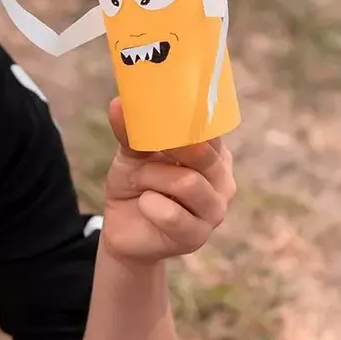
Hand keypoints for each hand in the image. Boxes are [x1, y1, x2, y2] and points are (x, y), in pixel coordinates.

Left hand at [100, 98, 236, 264]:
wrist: (123, 229)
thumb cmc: (136, 185)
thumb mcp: (131, 155)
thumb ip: (131, 132)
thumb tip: (118, 103)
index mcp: (213, 153)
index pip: (213, 128)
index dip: (191, 117)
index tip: (169, 104)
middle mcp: (222, 180)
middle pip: (203, 154)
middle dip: (165, 150)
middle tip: (144, 152)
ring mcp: (214, 210)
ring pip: (186, 182)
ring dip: (151, 179)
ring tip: (139, 184)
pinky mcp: (197, 236)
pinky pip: (173, 215)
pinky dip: (150, 206)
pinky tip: (144, 205)